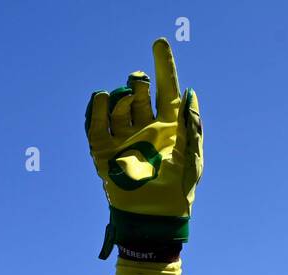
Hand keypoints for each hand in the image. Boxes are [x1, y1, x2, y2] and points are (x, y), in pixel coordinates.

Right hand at [85, 37, 202, 255]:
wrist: (153, 217)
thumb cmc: (178, 191)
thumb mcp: (192, 157)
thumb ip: (192, 124)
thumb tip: (190, 92)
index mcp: (169, 128)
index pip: (165, 90)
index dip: (164, 66)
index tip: (159, 42)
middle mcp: (144, 129)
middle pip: (139, 93)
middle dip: (138, 83)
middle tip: (138, 82)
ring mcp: (123, 138)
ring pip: (118, 104)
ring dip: (121, 96)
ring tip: (125, 100)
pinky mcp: (103, 150)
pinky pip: (95, 122)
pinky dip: (97, 107)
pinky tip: (103, 98)